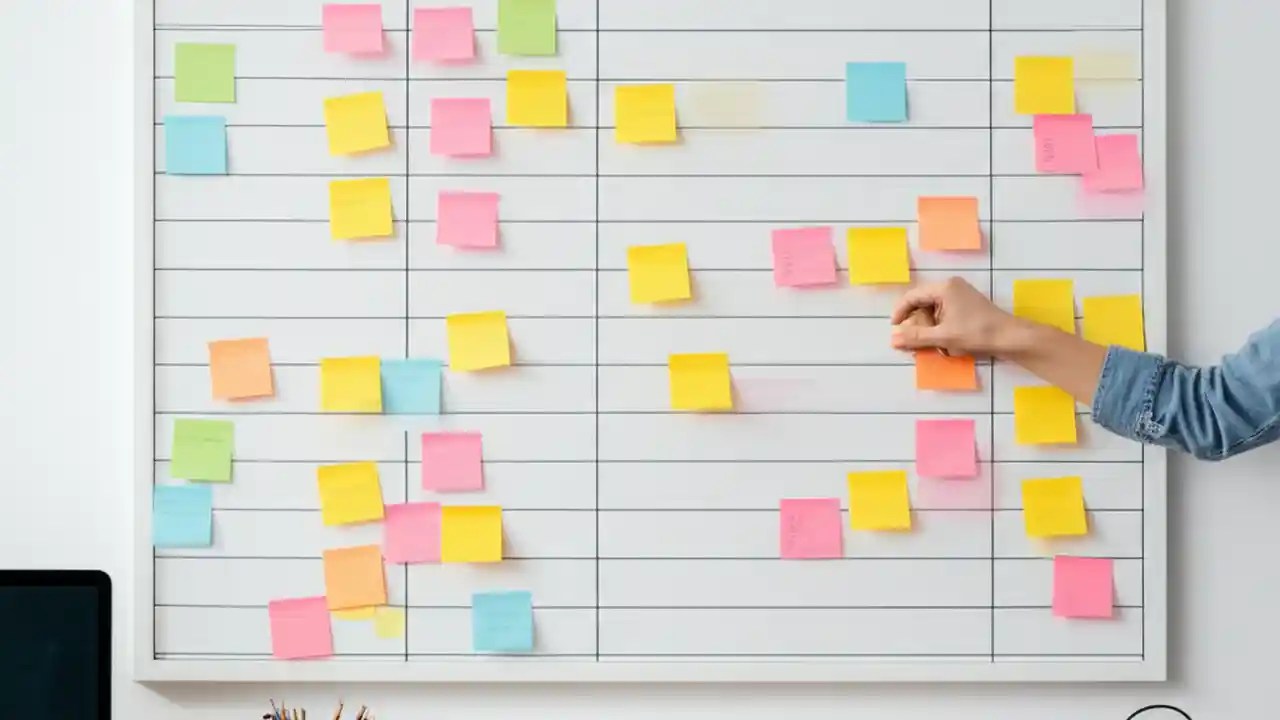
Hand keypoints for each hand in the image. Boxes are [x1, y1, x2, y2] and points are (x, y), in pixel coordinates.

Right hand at [889, 277, 1024, 356]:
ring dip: (926, 326)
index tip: (894, 330)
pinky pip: (943, 312)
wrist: (1009, 337)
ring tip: (927, 343)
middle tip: (912, 341)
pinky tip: (940, 340)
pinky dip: (937, 325)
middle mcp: (950, 286)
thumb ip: (915, 337)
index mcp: (943, 288)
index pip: (912, 297)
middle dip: (914, 323)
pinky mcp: (965, 304)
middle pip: (921, 302)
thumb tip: (892, 339)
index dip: (900, 313)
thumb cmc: (976, 333)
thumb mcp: (943, 337)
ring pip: (932, 309)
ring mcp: (959, 294)